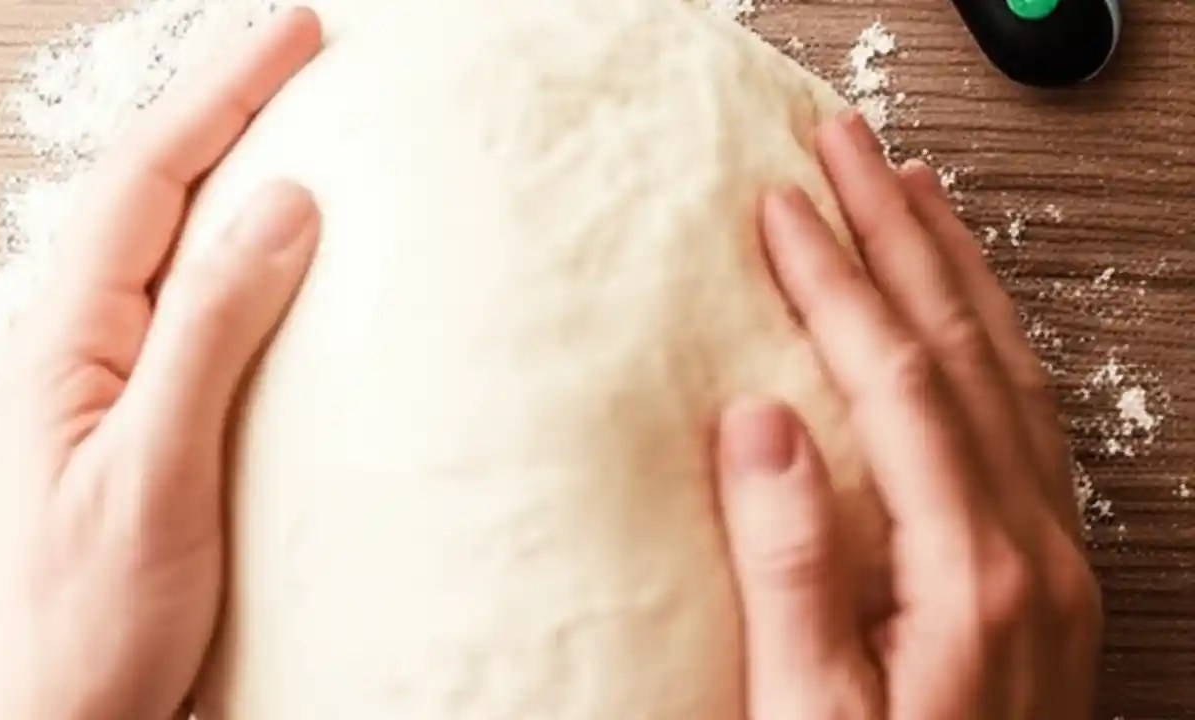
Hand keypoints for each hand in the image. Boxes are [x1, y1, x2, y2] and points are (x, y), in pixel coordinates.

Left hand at [0, 10, 322, 719]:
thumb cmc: (84, 626)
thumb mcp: (152, 472)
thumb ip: (208, 331)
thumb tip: (283, 205)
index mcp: (69, 338)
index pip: (153, 175)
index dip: (226, 91)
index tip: (299, 34)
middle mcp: (83, 344)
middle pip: (157, 189)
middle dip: (228, 105)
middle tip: (302, 52)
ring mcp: (112, 383)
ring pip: (174, 243)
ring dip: (232, 169)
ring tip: (293, 124)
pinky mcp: (147, 423)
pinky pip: (196, 309)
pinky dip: (242, 255)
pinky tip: (273, 258)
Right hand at [718, 111, 1100, 718]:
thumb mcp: (805, 714)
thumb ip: (790, 568)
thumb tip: (760, 425)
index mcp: (969, 573)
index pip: (897, 381)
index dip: (837, 283)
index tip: (784, 210)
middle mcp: (1029, 546)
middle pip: (964, 346)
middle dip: (901, 232)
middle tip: (848, 148)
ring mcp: (1050, 552)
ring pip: (1007, 368)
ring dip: (953, 268)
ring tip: (911, 192)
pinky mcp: (1043, 567)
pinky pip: (1025, 416)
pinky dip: (989, 339)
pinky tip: (963, 312)